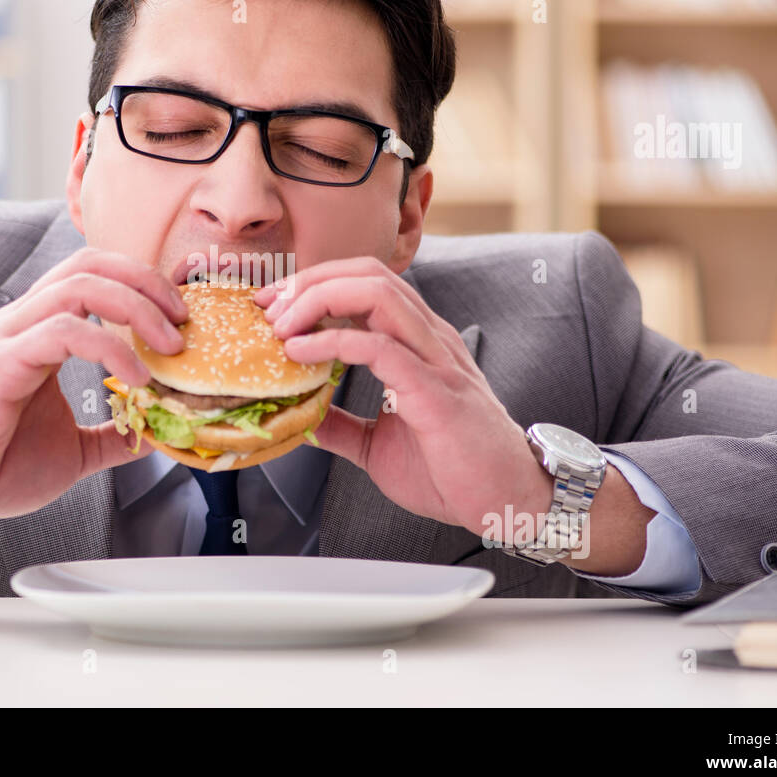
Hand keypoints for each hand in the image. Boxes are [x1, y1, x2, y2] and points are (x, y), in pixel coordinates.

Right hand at [0, 248, 187, 552]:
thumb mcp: (73, 452)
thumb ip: (112, 436)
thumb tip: (156, 434)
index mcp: (40, 332)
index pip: (95, 276)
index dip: (144, 286)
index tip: (181, 322)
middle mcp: (24, 323)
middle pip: (91, 264)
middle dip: (147, 283)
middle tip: (184, 323)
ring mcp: (9, 339)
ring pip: (80, 286)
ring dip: (136, 309)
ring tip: (168, 349)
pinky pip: (63, 332)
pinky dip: (109, 348)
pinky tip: (135, 379)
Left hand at [252, 258, 551, 532]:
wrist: (507, 502)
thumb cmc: (455, 471)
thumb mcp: (377, 445)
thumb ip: (340, 425)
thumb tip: (300, 418)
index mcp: (419, 344)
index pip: (365, 284)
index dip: (314, 285)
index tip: (273, 307)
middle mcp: (429, 339)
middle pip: (368, 274)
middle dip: (311, 281)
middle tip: (269, 309)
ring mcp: (436, 359)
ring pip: (377, 293)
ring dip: (319, 300)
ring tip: (282, 326)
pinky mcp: (435, 390)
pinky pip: (381, 346)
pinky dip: (333, 342)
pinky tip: (302, 352)